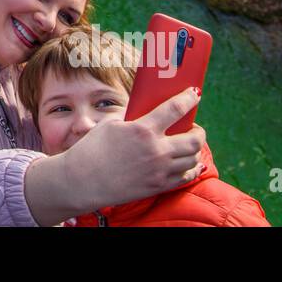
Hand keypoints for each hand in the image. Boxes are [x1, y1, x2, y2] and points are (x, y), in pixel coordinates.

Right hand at [56, 87, 206, 211]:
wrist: (83, 180)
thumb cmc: (93, 148)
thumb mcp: (110, 123)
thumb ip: (132, 117)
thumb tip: (147, 112)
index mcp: (143, 129)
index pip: (175, 109)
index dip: (189, 99)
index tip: (195, 94)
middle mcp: (156, 150)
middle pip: (194, 139)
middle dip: (198, 131)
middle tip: (193, 127)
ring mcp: (159, 170)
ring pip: (193, 159)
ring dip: (195, 150)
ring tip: (188, 145)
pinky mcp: (158, 186)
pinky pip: (185, 177)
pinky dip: (191, 169)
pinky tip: (189, 164)